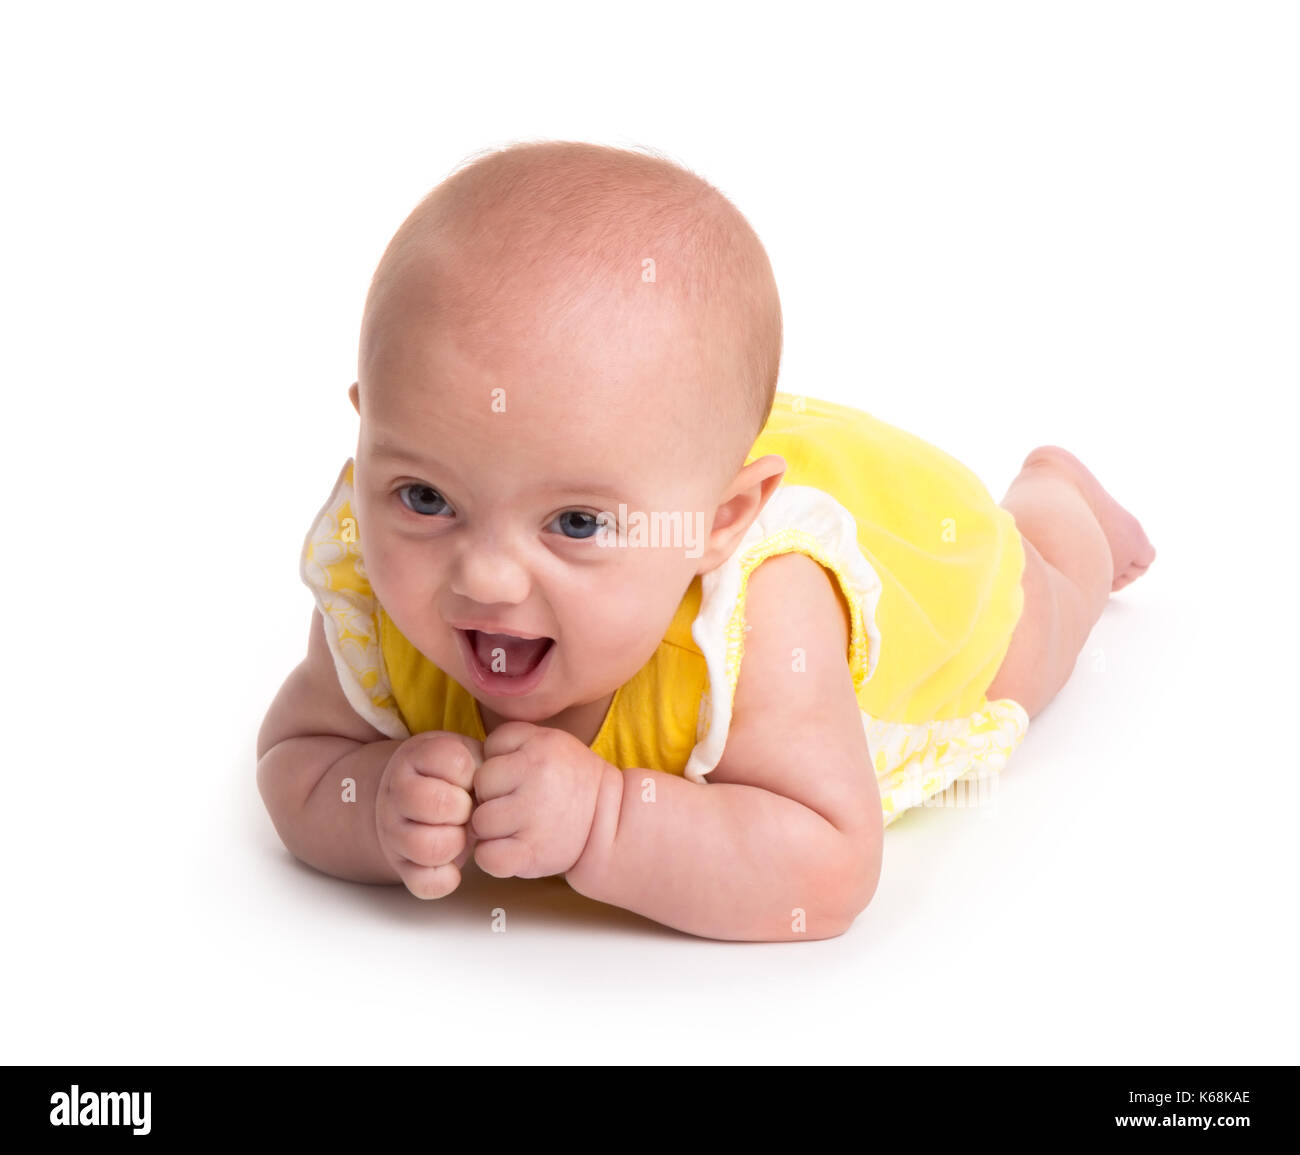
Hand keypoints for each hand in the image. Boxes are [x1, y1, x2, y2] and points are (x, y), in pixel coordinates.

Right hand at [375, 730, 483, 898]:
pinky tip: (454, 863)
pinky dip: (446, 878)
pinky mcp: (400, 865)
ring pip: (428, 847)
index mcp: (416, 757)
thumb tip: (497, 795)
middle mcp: (397, 793)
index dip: (471, 774)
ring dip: (455, 843)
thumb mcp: (465, 755)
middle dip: (463, 809)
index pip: (453, 763)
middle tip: (467, 810)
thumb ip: (483, 764)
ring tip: (459, 834)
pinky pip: (424, 883)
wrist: (411, 793)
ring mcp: (394, 831)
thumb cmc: (450, 776)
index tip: (469, 779)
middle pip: (436, 804)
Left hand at [471, 721, 613, 878]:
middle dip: (490, 797)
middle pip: (479, 788)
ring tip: (515, 826)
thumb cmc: (569, 779)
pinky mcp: (533, 853)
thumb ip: (508, 739)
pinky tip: (510, 848)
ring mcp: (534, 818)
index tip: (514, 777)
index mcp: (539, 747)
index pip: (487, 752)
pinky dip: (492, 856)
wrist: (609, 819)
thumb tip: (470, 770)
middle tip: (515, 804)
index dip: (497, 766)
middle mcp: (537, 778)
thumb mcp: (546, 740)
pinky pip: (487, 856)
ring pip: (479, 823)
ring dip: (490, 828)